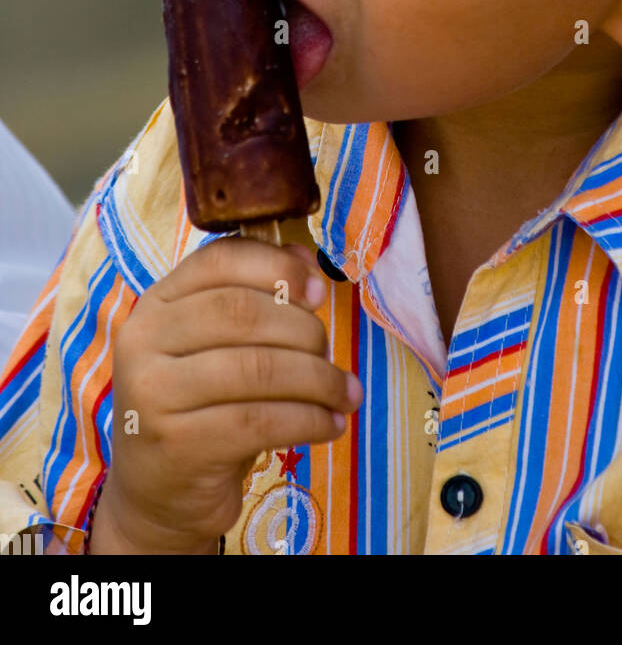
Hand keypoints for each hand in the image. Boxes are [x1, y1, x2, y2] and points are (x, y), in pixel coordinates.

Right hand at [89, 238, 361, 553]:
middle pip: (243, 312)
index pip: (219, 259)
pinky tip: (329, 424)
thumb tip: (308, 260)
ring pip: (258, 368)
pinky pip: (260, 421)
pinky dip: (308, 420)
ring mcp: (154, 394)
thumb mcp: (217, 345)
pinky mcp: (177, 445)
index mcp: (156, 303)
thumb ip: (255, 295)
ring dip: (318, 380)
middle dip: (304, 330)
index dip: (277, 267)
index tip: (318, 291)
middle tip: (330, 354)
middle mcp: (144, 340)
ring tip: (346, 394)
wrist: (155, 494)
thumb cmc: (200, 406)